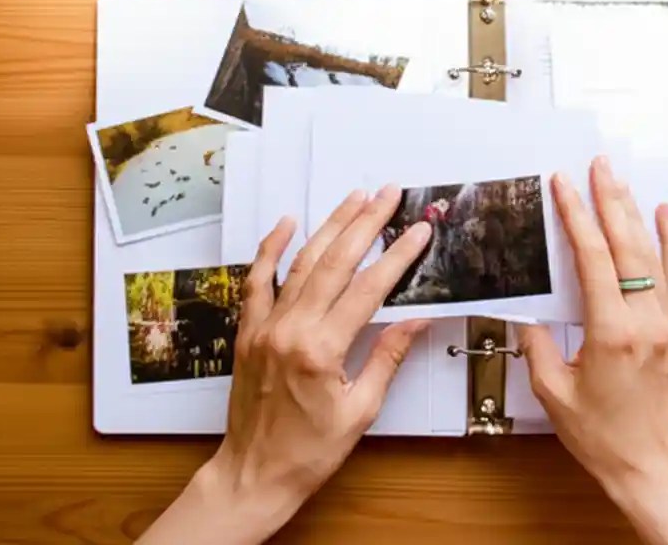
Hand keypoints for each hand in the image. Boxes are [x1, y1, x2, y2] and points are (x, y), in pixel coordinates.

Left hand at [138, 185, 432, 544]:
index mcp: (321, 350)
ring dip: (329, 227)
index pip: (368, 289)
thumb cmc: (309, 452)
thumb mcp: (361, 409)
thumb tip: (418, 319)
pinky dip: (270, 249)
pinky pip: (258, 281)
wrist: (254, 474)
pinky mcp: (248, 332)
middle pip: (335, 263)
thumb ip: (387, 357)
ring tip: (354, 198)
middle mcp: (290, 329)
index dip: (398, 256)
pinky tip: (286, 224)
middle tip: (389, 194)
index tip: (418, 230)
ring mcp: (265, 327)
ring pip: (300, 264)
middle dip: (366, 223)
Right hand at [519, 157, 667, 544]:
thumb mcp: (553, 391)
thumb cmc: (600, 435)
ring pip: (651, 254)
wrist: (646, 462)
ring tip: (619, 179)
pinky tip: (664, 214)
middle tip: (596, 165)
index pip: (593, 259)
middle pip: (626, 245)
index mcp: (612, 332)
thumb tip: (528, 313)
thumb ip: (537, 345)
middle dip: (608, 200)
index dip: (576, 217)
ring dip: (633, 212)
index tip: (563, 186)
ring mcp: (663, 322)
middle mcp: (644, 320)